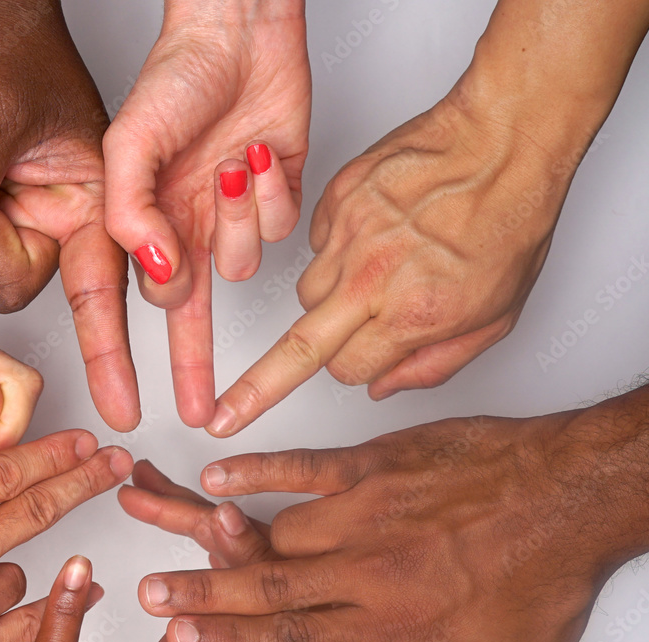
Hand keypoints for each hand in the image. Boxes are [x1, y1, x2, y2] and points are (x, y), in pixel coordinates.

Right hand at [0, 375, 132, 641]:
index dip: (48, 452)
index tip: (83, 439)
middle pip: (32, 512)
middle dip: (79, 482)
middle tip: (115, 464)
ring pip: (19, 571)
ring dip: (21, 556)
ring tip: (5, 552)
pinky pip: (26, 629)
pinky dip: (54, 609)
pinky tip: (74, 596)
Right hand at [103, 0, 309, 426]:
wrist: (242, 30)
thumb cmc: (177, 75)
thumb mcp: (130, 144)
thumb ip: (130, 214)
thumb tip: (157, 271)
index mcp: (135, 223)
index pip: (115, 308)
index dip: (117, 363)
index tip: (126, 410)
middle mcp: (177, 230)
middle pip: (182, 320)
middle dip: (193, 365)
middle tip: (199, 408)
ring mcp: (223, 220)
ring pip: (234, 272)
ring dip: (237, 227)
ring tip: (232, 170)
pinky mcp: (269, 204)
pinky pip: (276, 234)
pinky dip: (272, 198)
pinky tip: (260, 158)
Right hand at [130, 393, 648, 641]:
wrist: (577, 490)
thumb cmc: (550, 571)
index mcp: (394, 622)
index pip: (294, 639)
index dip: (232, 641)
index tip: (183, 638)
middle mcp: (368, 569)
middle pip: (268, 587)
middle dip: (202, 593)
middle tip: (150, 592)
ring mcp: (366, 509)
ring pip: (278, 529)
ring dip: (222, 535)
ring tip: (174, 527)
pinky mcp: (374, 463)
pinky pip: (300, 468)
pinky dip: (256, 471)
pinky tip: (217, 476)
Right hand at [208, 89, 572, 433]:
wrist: (509, 132)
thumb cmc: (513, 218)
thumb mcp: (498, 315)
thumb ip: (435, 365)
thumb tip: (380, 387)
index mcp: (412, 315)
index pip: (347, 371)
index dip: (358, 369)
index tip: (341, 374)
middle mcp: (371, 279)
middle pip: (297, 350)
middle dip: (256, 390)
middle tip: (223, 415)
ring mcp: (348, 235)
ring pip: (307, 294)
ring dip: (329, 299)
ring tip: (375, 274)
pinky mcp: (336, 197)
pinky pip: (317, 244)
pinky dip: (338, 249)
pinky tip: (378, 233)